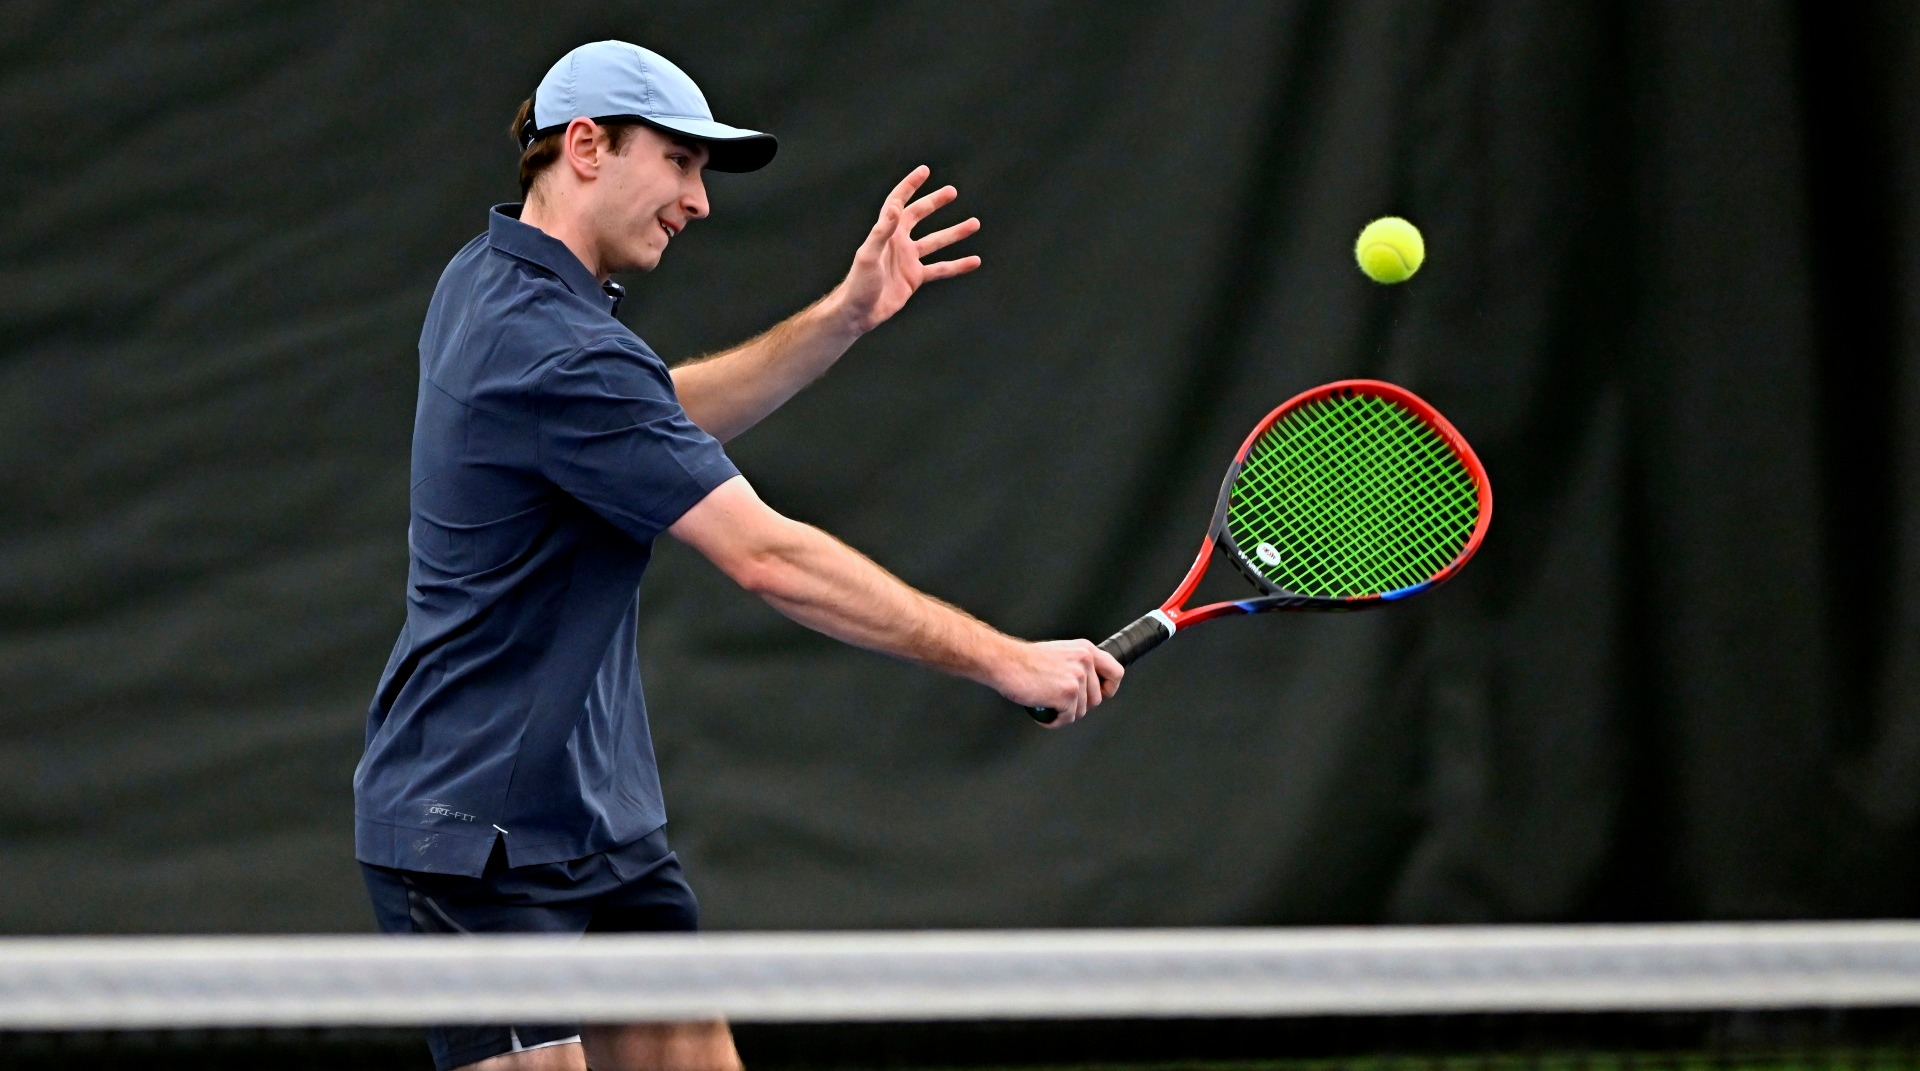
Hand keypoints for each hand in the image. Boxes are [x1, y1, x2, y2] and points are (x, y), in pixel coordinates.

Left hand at [831, 165, 981, 334]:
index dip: (909, 186)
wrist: (860, 312)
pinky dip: (958, 265)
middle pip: (919, 215)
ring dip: (954, 232)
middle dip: (934, 202)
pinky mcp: (915, 277)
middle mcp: (899, 242)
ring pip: (936, 241)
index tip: (924, 171)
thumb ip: (882, 230)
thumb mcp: (868, 254)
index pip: (898, 202)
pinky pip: (941, 269)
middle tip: (952, 191)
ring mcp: (909, 259)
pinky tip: (974, 261)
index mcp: (886, 232)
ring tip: (974, 223)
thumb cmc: (858, 283)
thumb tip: (896, 206)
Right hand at [993, 639, 1123, 726]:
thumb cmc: (1024, 660)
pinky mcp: (1068, 694)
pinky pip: (1068, 719)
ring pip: (1082, 711)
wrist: (1005, 662)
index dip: (1109, 688)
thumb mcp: (1060, 653)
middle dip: (1078, 705)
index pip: (1116, 672)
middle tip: (1059, 702)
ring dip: (1064, 714)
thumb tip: (1088, 686)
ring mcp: (1078, 678)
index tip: (1100, 694)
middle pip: (1096, 699)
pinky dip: (1055, 721)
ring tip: (1048, 704)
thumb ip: (1078, 665)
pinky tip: (1044, 713)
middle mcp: (1085, 662)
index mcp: (1086, 650)